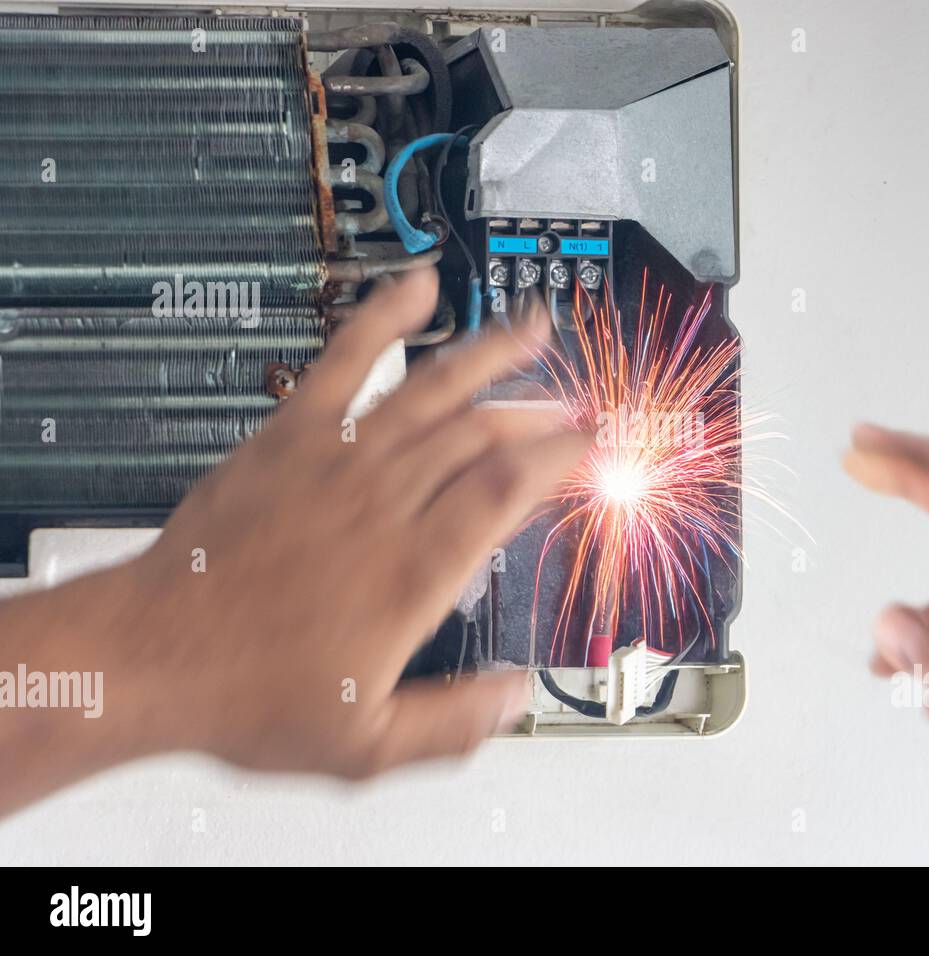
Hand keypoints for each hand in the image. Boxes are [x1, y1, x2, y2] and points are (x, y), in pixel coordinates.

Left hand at [0, 269, 588, 813]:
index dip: (559, 457)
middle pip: (481, 434)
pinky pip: (346, 359)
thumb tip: (515, 696)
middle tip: (572, 401)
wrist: (149, 655)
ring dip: (489, 354)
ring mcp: (337, 461)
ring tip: (531, 326)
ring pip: (432, 388)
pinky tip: (416, 285)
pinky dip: (384, 316)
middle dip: (537, 412)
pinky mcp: (290, 438)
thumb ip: (453, 721)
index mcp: (413, 569)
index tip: (587, 445)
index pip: (508, 490)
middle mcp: (384, 502)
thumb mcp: (366, 742)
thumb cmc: (245, 691)